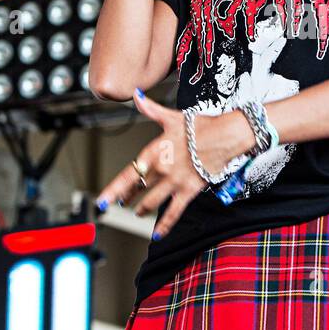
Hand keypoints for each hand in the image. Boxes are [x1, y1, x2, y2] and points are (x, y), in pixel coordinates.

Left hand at [94, 90, 252, 239]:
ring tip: (137, 213)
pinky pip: (174, 211)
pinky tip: (157, 234)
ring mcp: (175, 182)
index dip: (114, 189)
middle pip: (138, 189)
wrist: (226, 136)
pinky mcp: (190, 190)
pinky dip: (165, 225)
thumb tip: (137, 95)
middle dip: (127, 197)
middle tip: (118, 204)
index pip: (128, 174)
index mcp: (154, 151)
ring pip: (152, 201)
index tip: (103, 199)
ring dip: (143, 209)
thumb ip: (151, 109)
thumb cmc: (201, 125)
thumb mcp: (172, 116)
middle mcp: (162, 169)